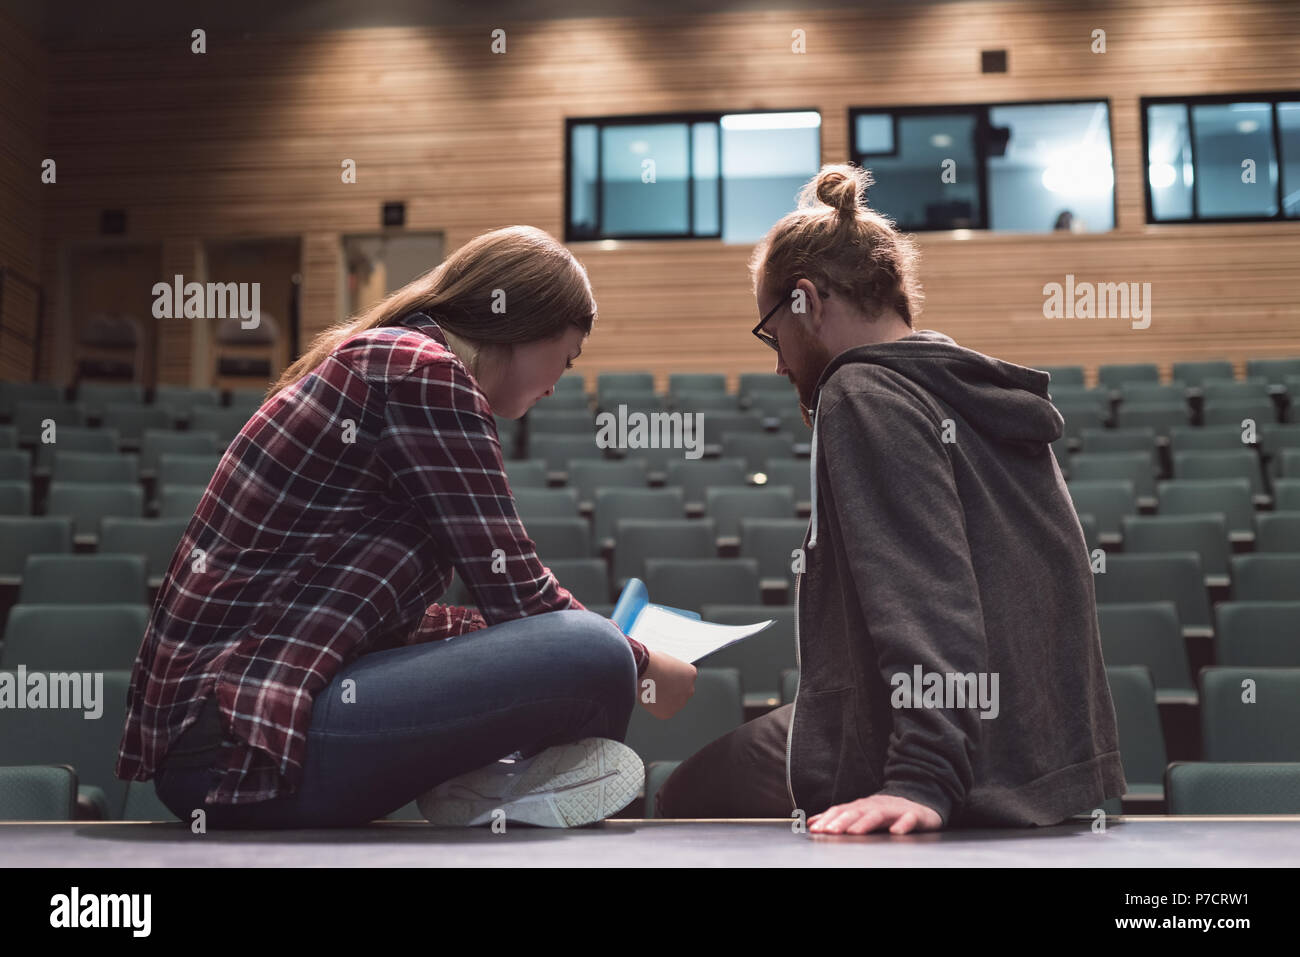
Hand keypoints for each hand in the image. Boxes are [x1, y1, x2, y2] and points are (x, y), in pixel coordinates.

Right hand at [636, 647, 695, 719]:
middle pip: (682, 692)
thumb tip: (666, 674)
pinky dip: (656, 707)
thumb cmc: (652, 662)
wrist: (643, 672)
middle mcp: (689, 690)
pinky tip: (649, 698)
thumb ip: (672, 670)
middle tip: (658, 686)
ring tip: (651, 692)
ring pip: (673, 703)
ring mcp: (680, 703)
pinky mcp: (668, 713)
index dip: (673, 678)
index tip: (664, 677)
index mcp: (691, 674)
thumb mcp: (667, 660)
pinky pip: (663, 711)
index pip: (685, 679)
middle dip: (672, 690)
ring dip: (665, 699)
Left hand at [809, 793, 942, 834]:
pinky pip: (909, 819)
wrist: (920, 804)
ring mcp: (896, 809)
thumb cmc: (887, 813)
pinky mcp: (914, 815)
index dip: (828, 819)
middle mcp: (876, 805)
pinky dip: (903, 824)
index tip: (816, 829)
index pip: (842, 811)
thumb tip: (812, 822)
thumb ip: (838, 818)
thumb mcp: (861, 814)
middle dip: (842, 821)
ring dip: (866, 823)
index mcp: (862, 806)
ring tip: (854, 832)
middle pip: (857, 812)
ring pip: (879, 814)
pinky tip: (896, 832)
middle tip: (830, 832)